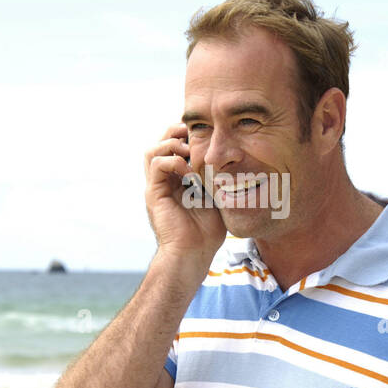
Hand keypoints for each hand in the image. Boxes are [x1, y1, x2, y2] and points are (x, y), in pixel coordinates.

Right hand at [143, 122, 226, 262]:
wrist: (193, 254)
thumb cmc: (207, 232)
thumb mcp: (217, 198)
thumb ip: (218, 179)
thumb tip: (234, 162)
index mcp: (178, 180)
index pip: (175, 147)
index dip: (186, 135)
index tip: (206, 134)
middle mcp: (165, 181)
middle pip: (161, 143)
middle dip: (176, 133)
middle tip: (195, 134)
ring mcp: (157, 187)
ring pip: (153, 150)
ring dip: (171, 144)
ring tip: (188, 149)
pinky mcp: (154, 194)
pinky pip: (156, 165)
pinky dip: (172, 161)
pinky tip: (187, 170)